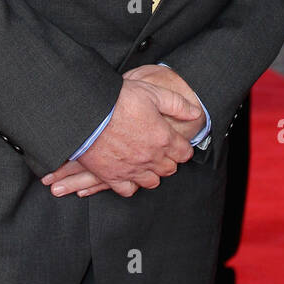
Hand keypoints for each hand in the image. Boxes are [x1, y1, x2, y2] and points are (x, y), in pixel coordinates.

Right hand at [42, 74, 199, 198]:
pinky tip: (129, 173)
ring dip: (152, 173)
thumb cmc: (119, 99)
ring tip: (146, 163)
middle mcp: (151, 157)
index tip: (177, 143)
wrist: (87, 112)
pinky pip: (128, 190)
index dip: (182, 147)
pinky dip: (131, 184)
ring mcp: (132, 169)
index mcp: (163, 138)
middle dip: (169, 160)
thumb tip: (196, 113)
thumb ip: (178, 104)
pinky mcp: (113, 176)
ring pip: (152, 181)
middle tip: (161, 151)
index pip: (184, 153)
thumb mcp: (153, 93)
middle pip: (170, 168)